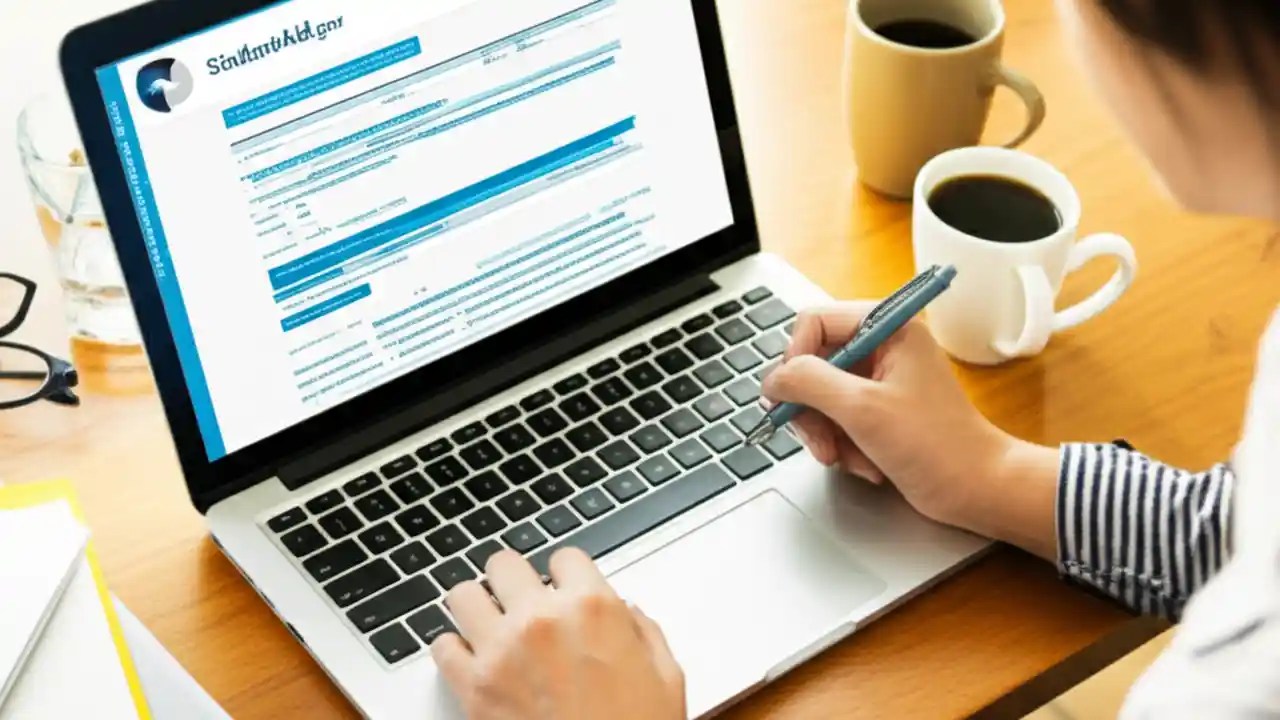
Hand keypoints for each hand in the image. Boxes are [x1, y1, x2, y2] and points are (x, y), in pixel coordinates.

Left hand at [431, 548, 685, 719]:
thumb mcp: (666, 676)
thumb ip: (643, 631)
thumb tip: (625, 611)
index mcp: (593, 608)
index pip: (563, 555)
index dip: (565, 574)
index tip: (563, 589)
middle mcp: (542, 619)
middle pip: (504, 563)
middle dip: (513, 581)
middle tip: (520, 601)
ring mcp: (502, 650)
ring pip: (462, 594)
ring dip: (477, 606)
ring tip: (489, 624)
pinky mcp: (473, 687)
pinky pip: (442, 646)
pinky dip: (453, 650)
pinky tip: (472, 660)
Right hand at [761, 303, 1058, 557]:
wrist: (977, 490)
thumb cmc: (938, 446)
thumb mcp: (863, 409)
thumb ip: (808, 383)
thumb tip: (772, 377)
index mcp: (888, 328)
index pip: (815, 322)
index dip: (795, 358)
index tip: (790, 394)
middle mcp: (883, 348)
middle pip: (813, 364)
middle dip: (811, 408)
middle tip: (818, 439)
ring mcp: (880, 381)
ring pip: (820, 398)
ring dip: (826, 434)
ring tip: (847, 457)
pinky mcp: (878, 412)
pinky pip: (836, 421)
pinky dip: (843, 446)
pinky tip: (866, 463)